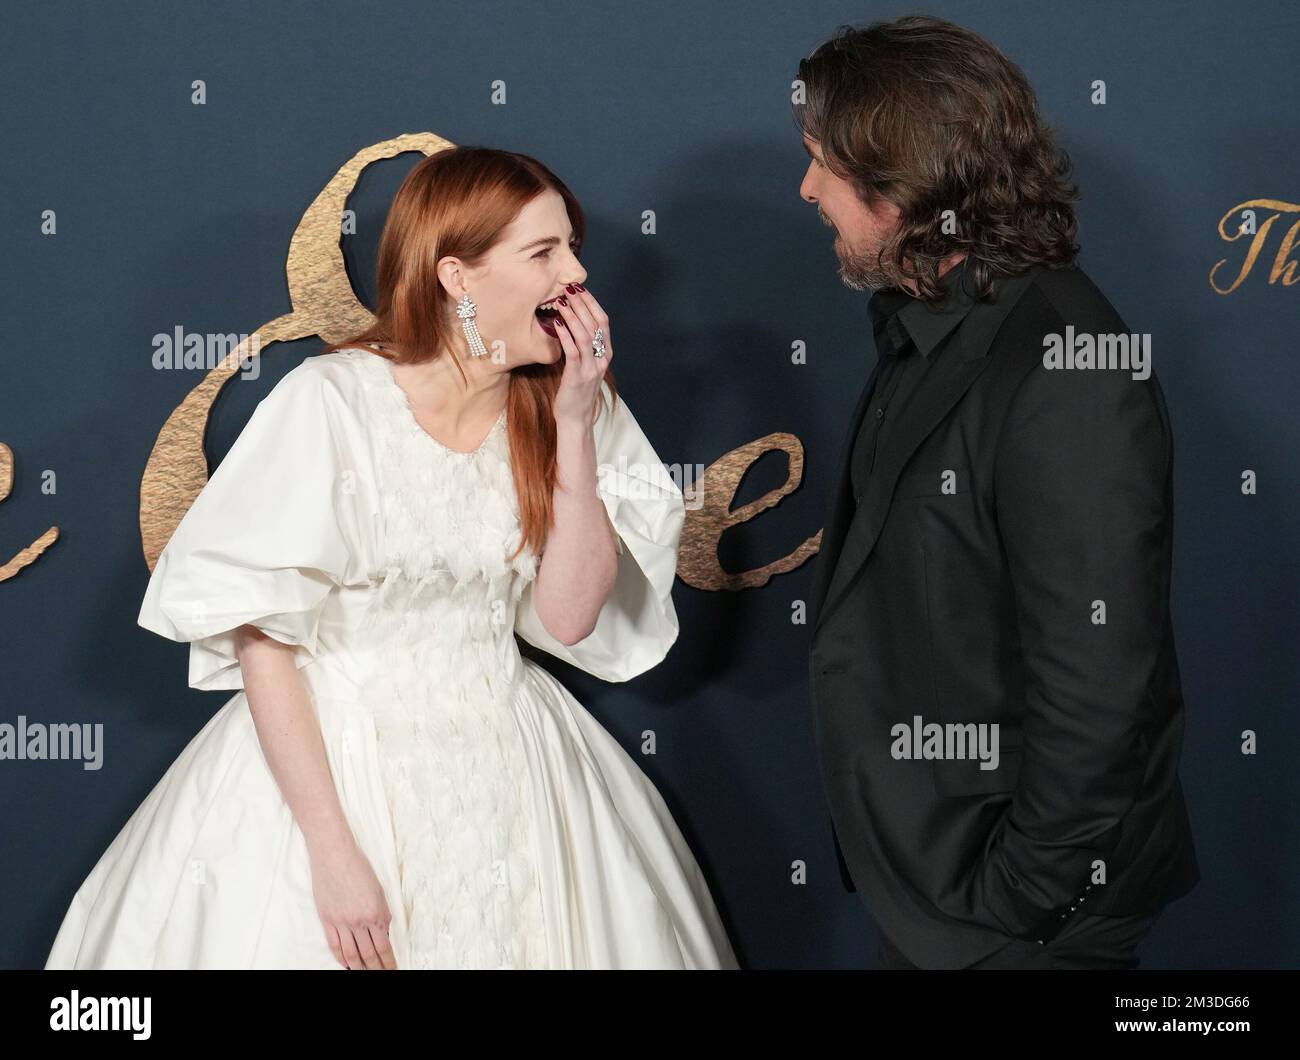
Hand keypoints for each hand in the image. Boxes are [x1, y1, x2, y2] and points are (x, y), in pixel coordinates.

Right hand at [309, 840, 398, 968]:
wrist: (334, 854)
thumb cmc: (358, 866)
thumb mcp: (379, 889)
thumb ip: (382, 912)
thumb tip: (384, 931)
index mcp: (375, 913)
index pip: (384, 947)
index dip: (389, 962)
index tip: (393, 969)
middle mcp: (358, 921)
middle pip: (368, 955)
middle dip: (376, 969)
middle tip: (382, 975)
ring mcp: (340, 922)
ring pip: (351, 954)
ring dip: (359, 968)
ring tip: (365, 974)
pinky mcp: (326, 919)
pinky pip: (334, 945)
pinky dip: (341, 958)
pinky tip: (346, 964)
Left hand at [551, 284, 612, 428]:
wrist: (576, 419)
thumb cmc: (576, 392)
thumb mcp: (584, 366)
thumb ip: (583, 347)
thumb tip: (571, 323)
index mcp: (605, 354)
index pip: (603, 322)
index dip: (592, 303)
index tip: (580, 288)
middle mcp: (602, 359)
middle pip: (595, 324)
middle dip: (582, 304)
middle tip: (569, 288)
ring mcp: (591, 368)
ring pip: (585, 335)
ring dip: (572, 315)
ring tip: (560, 301)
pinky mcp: (577, 376)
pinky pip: (573, 351)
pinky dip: (565, 335)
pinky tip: (557, 323)